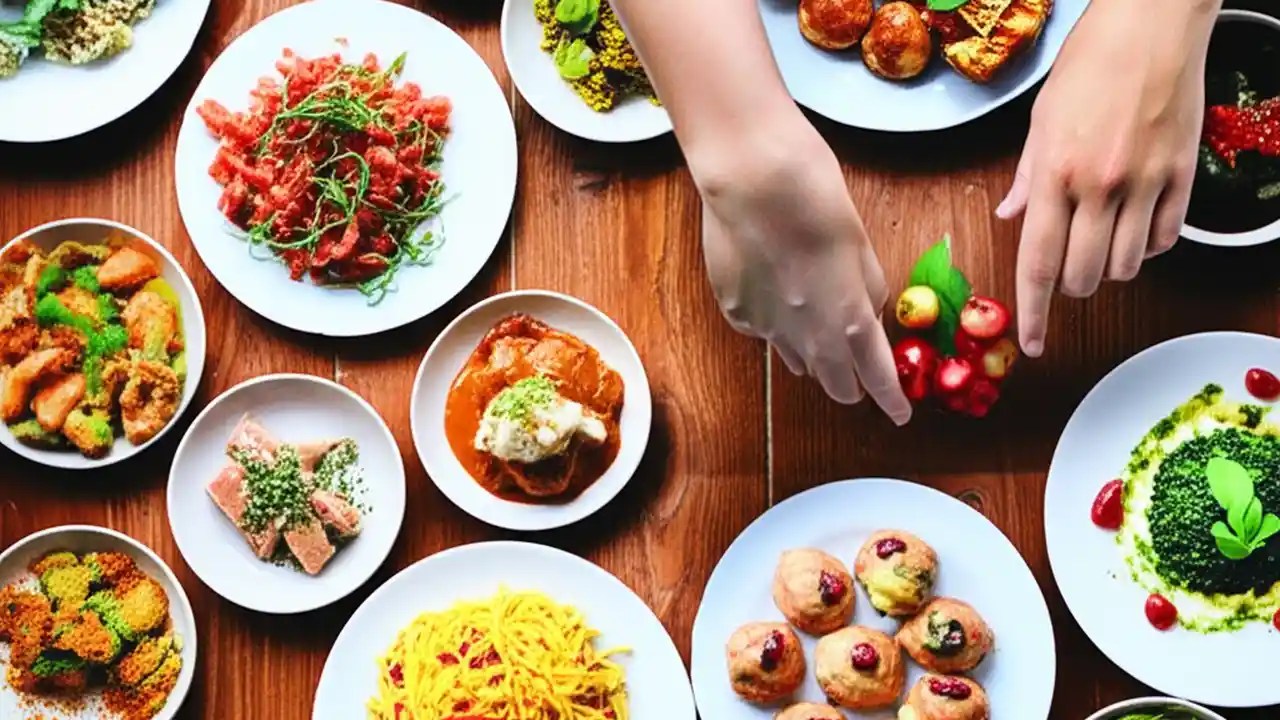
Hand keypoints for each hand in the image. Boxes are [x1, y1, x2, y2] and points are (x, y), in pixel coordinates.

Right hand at [692, 116, 912, 423]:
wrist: (752, 178)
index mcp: (849, 318)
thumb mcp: (861, 245)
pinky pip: (760, 329)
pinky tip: (771, 284)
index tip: (899, 413)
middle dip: (849, 382)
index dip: (891, 399)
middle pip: (832, 382)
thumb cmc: (816, 197)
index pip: (876, 376)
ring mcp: (765, 327)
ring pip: (794, 356)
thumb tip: (864, 311)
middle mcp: (807, 335)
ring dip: (811, 349)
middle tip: (856, 373)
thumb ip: (867, 288)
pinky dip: (773, 319)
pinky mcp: (733, 311)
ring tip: (811, 316)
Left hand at [997, 0, 1216, 356]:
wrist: (1153, 25)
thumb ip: (1028, 177)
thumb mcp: (1041, 119)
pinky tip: (1136, 228)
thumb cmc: (1090, 64)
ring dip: (1108, 269)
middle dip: (1071, 288)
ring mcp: (1145, 183)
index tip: (1033, 343)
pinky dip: (1148, 248)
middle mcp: (1099, 186)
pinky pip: (1164, 239)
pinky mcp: (1182, 176)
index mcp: (1055, 174)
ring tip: (1100, 242)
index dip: (1033, 312)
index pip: (1038, 263)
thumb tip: (1012, 217)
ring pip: (1125, 266)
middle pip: (1083, 276)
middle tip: (1066, 274)